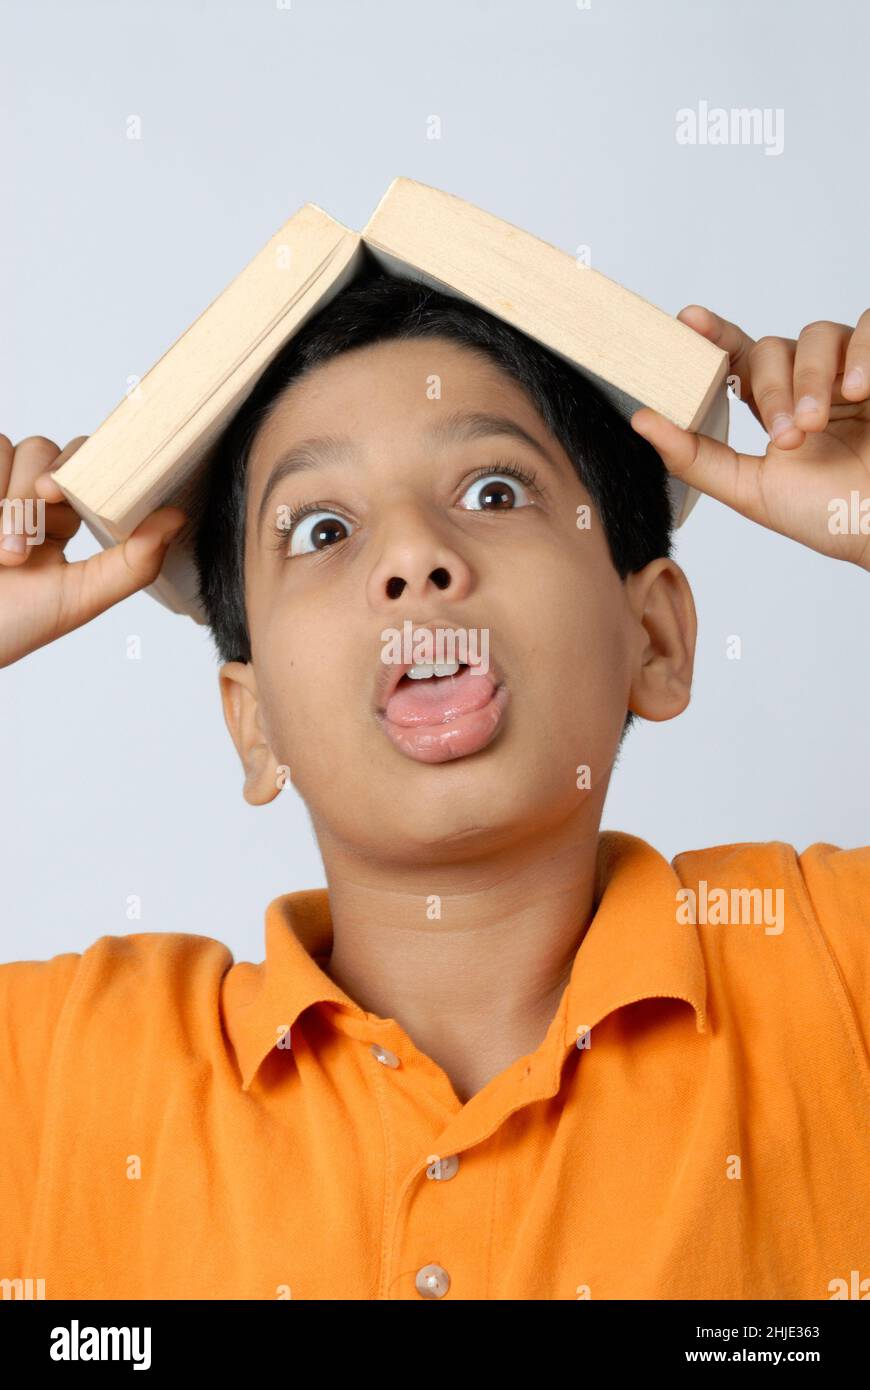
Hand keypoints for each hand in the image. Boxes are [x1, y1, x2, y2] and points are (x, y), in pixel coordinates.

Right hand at [0, 434, 186, 667]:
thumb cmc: (14, 624)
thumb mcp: (82, 597)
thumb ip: (133, 562)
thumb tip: (177, 518)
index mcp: (63, 519)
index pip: (85, 468)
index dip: (80, 469)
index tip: (56, 495)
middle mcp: (28, 497)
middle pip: (44, 450)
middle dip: (32, 495)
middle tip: (21, 542)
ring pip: (12, 449)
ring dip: (7, 504)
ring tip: (3, 556)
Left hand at [629, 306, 869, 569]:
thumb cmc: (829, 513)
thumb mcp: (750, 489)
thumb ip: (695, 457)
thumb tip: (641, 421)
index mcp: (773, 405)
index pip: (736, 358)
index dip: (713, 335)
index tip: (688, 321)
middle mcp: (808, 381)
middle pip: (773, 349)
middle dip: (774, 390)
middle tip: (789, 435)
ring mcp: (849, 369)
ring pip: (817, 335)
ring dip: (811, 379)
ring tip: (819, 424)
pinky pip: (868, 326)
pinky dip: (861, 355)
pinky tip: (859, 392)